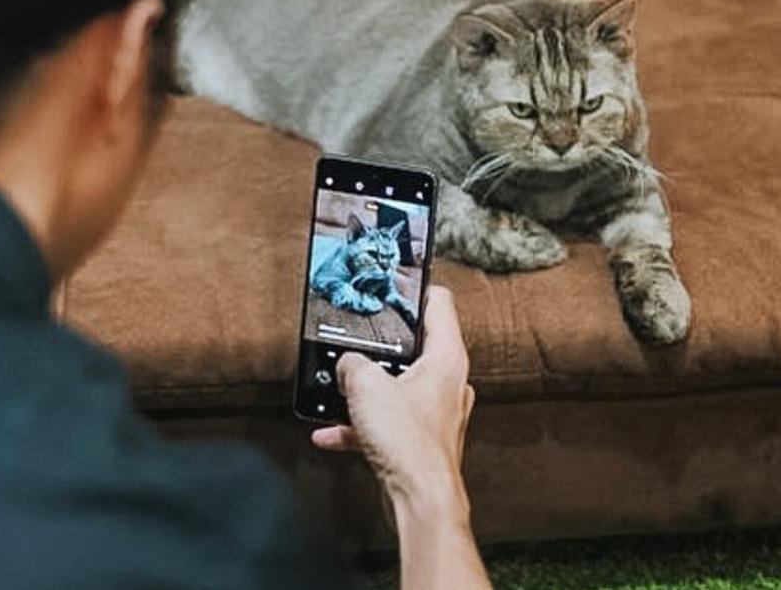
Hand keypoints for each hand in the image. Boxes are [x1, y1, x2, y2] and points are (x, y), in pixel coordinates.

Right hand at [312, 286, 474, 504]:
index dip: (414, 287)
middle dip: (383, 345)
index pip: (439, 303)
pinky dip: (361, 425)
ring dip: (369, 389)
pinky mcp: (422, 440)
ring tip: (342, 389)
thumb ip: (352, 364)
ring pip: (399, 387)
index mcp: (447, 357)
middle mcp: (449, 382)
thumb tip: (348, 365)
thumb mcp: (366, 385)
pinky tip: (332, 432)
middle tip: (360, 337)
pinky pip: (387, 423)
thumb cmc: (409, 443)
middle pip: (417, 346)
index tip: (395, 281)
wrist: (419, 499)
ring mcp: (437, 413)